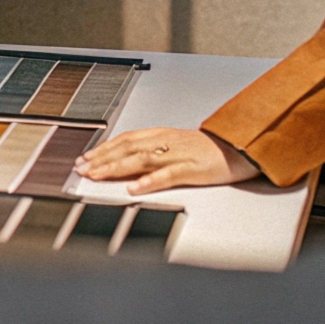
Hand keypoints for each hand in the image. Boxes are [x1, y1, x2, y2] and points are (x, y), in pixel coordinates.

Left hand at [73, 127, 259, 194]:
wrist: (243, 147)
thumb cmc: (211, 149)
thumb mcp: (178, 146)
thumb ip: (155, 153)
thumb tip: (128, 165)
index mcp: (162, 135)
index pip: (125, 139)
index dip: (103, 148)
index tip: (84, 158)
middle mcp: (167, 142)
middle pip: (127, 148)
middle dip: (101, 158)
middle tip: (81, 168)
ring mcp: (179, 155)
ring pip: (141, 159)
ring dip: (116, 167)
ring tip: (97, 175)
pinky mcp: (193, 169)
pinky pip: (168, 175)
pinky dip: (149, 181)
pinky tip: (134, 188)